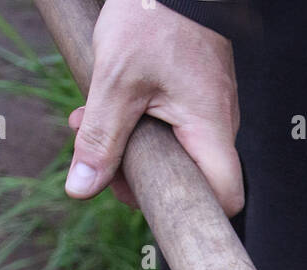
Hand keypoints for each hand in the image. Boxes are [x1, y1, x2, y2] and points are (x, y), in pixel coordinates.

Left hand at [65, 0, 243, 215]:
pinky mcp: (196, 93)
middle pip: (191, 179)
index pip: (225, 198)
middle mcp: (219, 123)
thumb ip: (101, 138)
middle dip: (141, 175)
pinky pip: (172, 124)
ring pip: (175, 150)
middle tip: (101, 161)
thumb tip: (82, 188)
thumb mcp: (116, 80)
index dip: (192, 213)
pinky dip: (138, 122)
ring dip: (131, 145)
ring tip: (91, 123)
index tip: (146, 198)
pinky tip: (108, 106)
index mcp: (210, 127)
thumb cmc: (152, 16)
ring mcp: (209, 107)